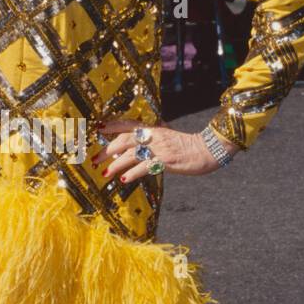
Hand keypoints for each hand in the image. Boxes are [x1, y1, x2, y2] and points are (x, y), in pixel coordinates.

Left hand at [92, 118, 237, 179]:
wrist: (208, 149)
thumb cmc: (187, 146)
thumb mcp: (168, 137)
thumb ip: (152, 139)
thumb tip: (132, 147)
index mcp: (154, 129)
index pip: (128, 124)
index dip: (112, 125)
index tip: (98, 128)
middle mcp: (154, 136)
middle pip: (124, 140)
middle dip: (107, 150)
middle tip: (94, 159)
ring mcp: (160, 148)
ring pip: (131, 154)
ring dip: (116, 164)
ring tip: (104, 173)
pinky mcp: (166, 161)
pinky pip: (145, 167)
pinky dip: (133, 173)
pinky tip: (124, 179)